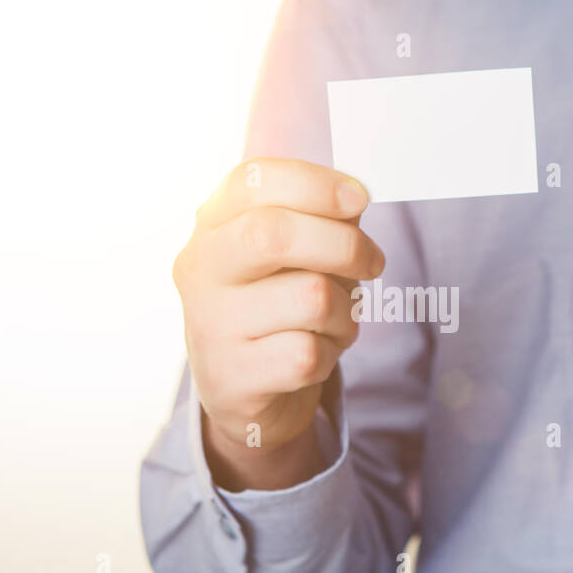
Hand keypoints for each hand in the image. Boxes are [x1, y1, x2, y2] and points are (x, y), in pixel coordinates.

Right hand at [173, 158, 384, 489]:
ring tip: (335, 321)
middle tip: (372, 263)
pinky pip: (307, 353)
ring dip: (344, 311)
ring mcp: (210, 324)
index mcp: (213, 225)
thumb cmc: (277, 306)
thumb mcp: (293, 254)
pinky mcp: (230, 377)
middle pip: (275, 235)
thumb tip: (353, 200)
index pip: (253, 181)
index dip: (315, 183)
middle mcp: (200, 269)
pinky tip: (313, 356)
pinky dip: (329, 355)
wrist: (243, 391)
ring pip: (309, 298)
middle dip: (344, 244)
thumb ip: (319, 219)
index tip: (359, 198)